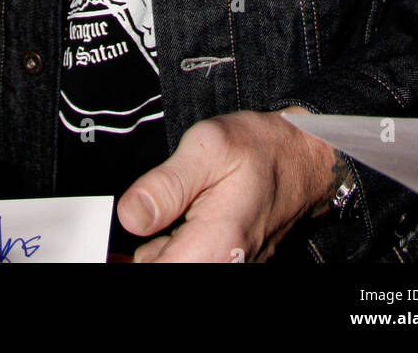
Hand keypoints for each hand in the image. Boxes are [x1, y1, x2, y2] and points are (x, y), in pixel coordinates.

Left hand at [117, 108, 337, 262]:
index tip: (112, 232)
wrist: (304, 158)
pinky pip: (185, 259)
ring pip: (170, 264)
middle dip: (141, 244)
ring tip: (175, 203)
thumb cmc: (262, 150)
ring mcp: (226, 266)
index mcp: (213, 246)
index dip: (126, 253)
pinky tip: (182, 214)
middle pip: (157, 268)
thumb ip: (166, 184)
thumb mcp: (209, 147)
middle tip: (151, 204)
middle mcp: (222, 266)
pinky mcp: (226, 261)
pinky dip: (173, 242)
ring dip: (158, 242)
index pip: (152, 270)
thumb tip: (130, 215)